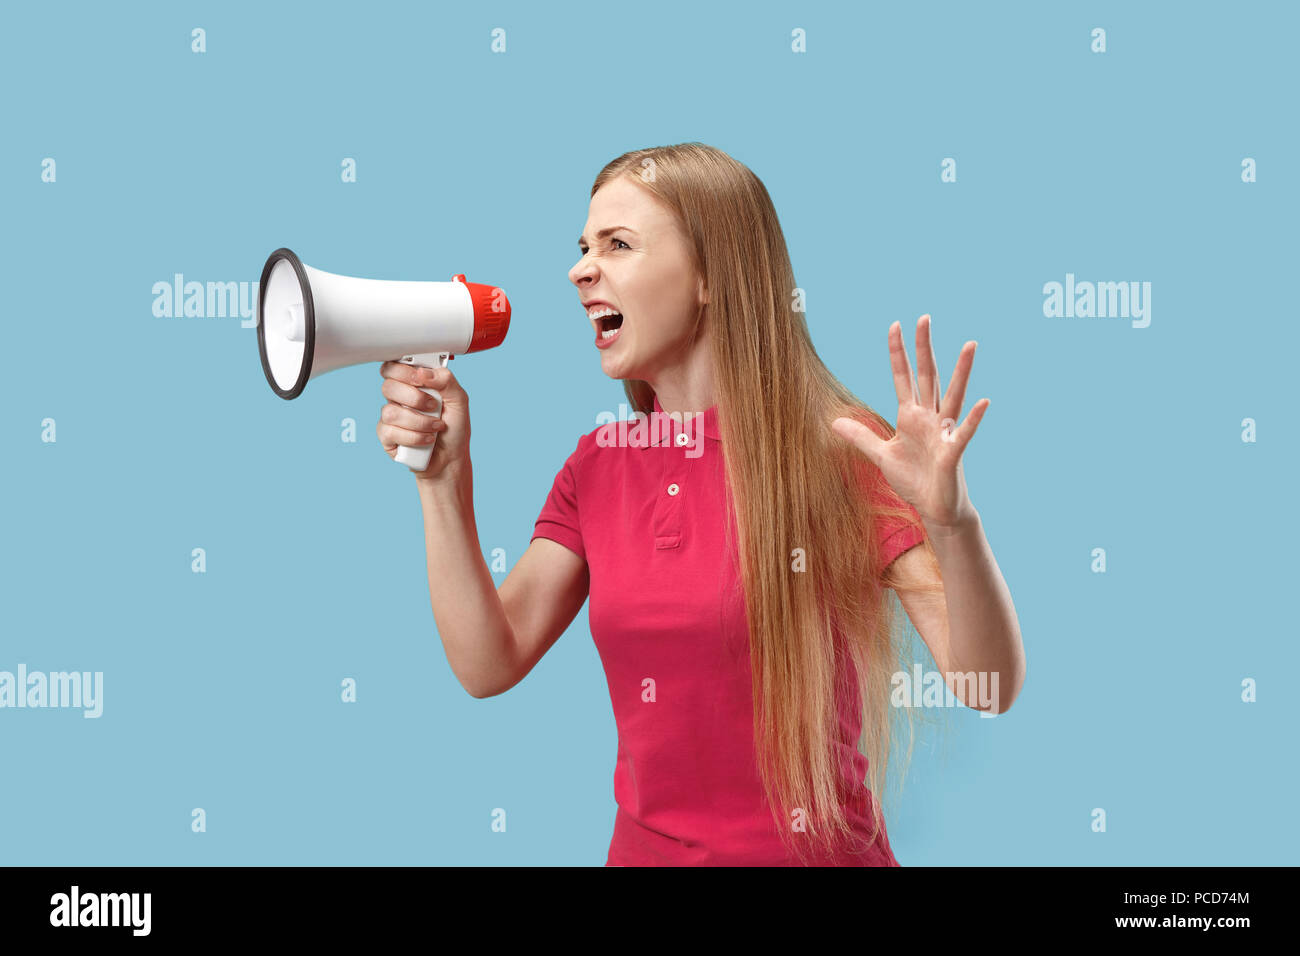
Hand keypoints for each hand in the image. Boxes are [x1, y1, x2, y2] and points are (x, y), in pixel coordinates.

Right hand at [377, 362, 469, 481]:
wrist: (452, 458)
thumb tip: (424, 372)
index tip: (421, 379)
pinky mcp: (387, 437)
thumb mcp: (459, 400)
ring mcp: (391, 417)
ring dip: (419, 421)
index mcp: (413, 384)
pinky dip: (415, 437)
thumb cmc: (454, 428)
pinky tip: (427, 440)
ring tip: (436, 427)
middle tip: (432, 406)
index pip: (393, 367)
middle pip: (388, 387)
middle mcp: (399, 398)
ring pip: (391, 412)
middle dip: (414, 398)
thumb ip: (446, 380)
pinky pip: (391, 432)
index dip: (403, 370)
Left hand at [831, 315, 987, 533]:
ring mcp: (943, 432)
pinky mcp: (952, 453)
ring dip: (961, 371)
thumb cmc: (914, 479)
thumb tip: (834, 422)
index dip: (898, 353)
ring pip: (953, 395)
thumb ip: (861, 437)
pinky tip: (984, 401)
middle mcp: (930, 418)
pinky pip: (964, 432)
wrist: (934, 507)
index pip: (903, 377)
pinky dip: (972, 418)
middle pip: (928, 376)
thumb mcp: (881, 456)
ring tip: (969, 345)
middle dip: (924, 348)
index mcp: (911, 416)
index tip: (895, 325)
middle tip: (924, 318)